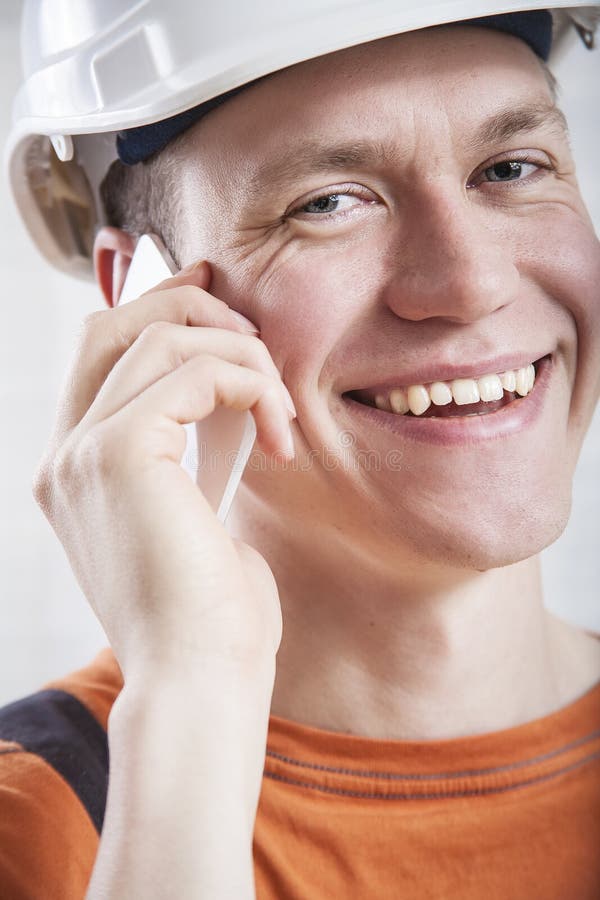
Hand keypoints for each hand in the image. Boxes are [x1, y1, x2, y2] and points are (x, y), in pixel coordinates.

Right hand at [33, 261, 293, 683]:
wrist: (201, 680)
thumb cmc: (211, 616)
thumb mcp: (195, 520)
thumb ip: (191, 457)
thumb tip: (227, 404)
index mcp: (77, 472)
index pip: (99, 357)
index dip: (155, 312)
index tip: (215, 299)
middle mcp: (64, 457)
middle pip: (111, 327)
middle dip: (188, 310)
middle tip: (253, 332)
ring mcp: (81, 452)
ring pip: (157, 339)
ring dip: (237, 356)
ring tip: (279, 409)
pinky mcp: (118, 454)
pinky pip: (192, 373)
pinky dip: (248, 384)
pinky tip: (278, 432)